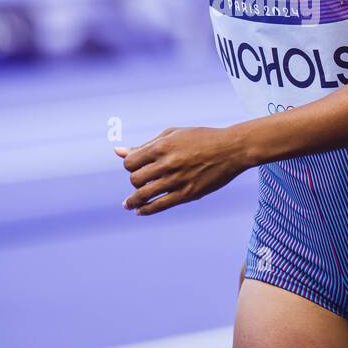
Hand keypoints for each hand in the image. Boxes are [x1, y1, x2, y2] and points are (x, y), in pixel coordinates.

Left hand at [116, 126, 245, 214]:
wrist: (230, 149)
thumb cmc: (201, 138)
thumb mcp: (172, 135)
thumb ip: (145, 145)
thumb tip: (117, 151)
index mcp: (162, 147)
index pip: (130, 162)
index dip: (130, 165)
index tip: (136, 167)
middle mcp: (167, 164)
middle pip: (136, 179)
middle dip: (135, 181)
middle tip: (140, 182)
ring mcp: (177, 180)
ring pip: (144, 195)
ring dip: (133, 201)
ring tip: (128, 205)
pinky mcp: (187, 194)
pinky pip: (160, 206)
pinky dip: (146, 210)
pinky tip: (140, 211)